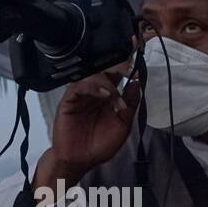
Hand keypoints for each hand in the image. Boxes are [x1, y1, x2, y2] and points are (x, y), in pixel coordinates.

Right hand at [50, 47, 141, 175]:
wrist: (80, 160)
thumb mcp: (123, 124)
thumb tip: (138, 81)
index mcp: (109, 95)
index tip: (136, 45)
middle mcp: (96, 91)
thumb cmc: (100, 144)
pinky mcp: (69, 99)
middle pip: (105, 68)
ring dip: (107, 80)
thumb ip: (130, 103)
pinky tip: (103, 95)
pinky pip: (79, 85)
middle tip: (128, 68)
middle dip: (118, 64)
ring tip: (114, 95)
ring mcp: (82, 94)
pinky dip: (93, 86)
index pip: (118, 73)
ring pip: (92, 74)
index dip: (126, 59)